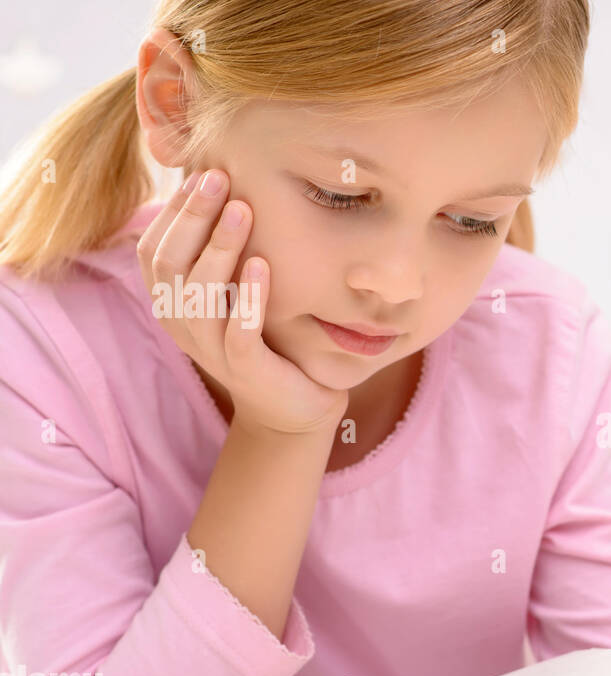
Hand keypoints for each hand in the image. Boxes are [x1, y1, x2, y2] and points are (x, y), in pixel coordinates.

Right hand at [137, 168, 348, 435]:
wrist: (294, 408)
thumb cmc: (267, 339)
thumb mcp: (237, 292)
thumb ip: (223, 253)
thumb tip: (224, 188)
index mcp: (173, 304)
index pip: (155, 250)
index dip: (175, 211)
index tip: (204, 171)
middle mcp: (183, 326)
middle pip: (171, 264)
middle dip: (193, 216)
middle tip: (221, 177)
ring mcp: (213, 350)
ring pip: (198, 295)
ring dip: (219, 247)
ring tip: (243, 209)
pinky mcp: (246, 370)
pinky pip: (238, 332)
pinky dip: (248, 297)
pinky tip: (262, 265)